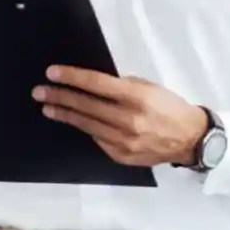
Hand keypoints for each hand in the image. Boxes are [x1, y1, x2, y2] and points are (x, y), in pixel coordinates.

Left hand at [33, 65, 209, 167]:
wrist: (190, 138)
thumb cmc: (169, 107)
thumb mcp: (150, 87)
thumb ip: (123, 85)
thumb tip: (93, 83)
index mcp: (137, 97)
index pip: (96, 84)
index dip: (72, 78)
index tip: (52, 73)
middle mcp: (129, 119)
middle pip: (86, 105)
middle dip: (60, 97)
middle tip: (40, 92)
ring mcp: (124, 141)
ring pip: (87, 125)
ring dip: (65, 115)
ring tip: (47, 107)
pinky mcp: (122, 156)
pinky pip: (97, 139)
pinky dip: (85, 129)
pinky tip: (73, 121)